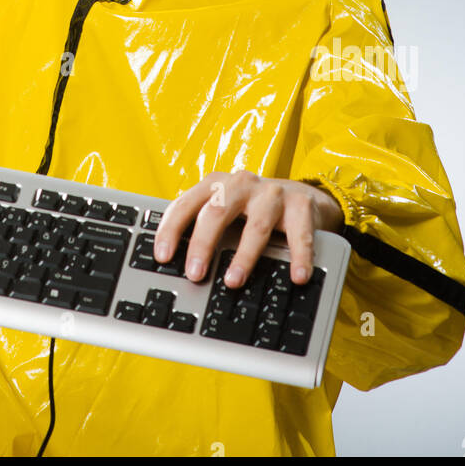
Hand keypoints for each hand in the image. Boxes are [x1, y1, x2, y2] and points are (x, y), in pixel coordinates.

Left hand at [153, 170, 343, 287]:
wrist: (300, 196)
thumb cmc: (251, 209)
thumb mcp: (224, 209)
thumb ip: (201, 227)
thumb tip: (176, 266)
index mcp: (215, 184)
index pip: (185, 204)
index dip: (171, 230)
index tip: (163, 256)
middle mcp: (241, 184)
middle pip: (217, 212)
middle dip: (203, 244)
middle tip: (195, 274)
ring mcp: (271, 193)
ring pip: (256, 226)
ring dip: (244, 256)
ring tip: (233, 281)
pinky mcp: (300, 206)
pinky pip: (299, 234)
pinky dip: (298, 256)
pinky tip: (297, 275)